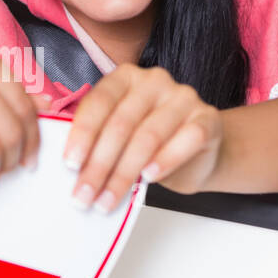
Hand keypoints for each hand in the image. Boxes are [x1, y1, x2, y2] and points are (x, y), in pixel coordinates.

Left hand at [61, 63, 223, 208]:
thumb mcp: (118, 135)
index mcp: (126, 78)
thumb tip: (70, 166)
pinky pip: (186, 139)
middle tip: (84, 194)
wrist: (196, 152)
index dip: (82, 134)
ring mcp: (183, 97)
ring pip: (148, 136)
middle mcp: (154, 81)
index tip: (70, 164)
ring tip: (108, 199)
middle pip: (121, 124)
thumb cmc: (149, 143)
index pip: (99, 102)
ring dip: (124, 173)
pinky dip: (165, 160)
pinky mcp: (208, 118)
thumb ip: (97, 139)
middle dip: (99, 164)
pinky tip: (149, 178)